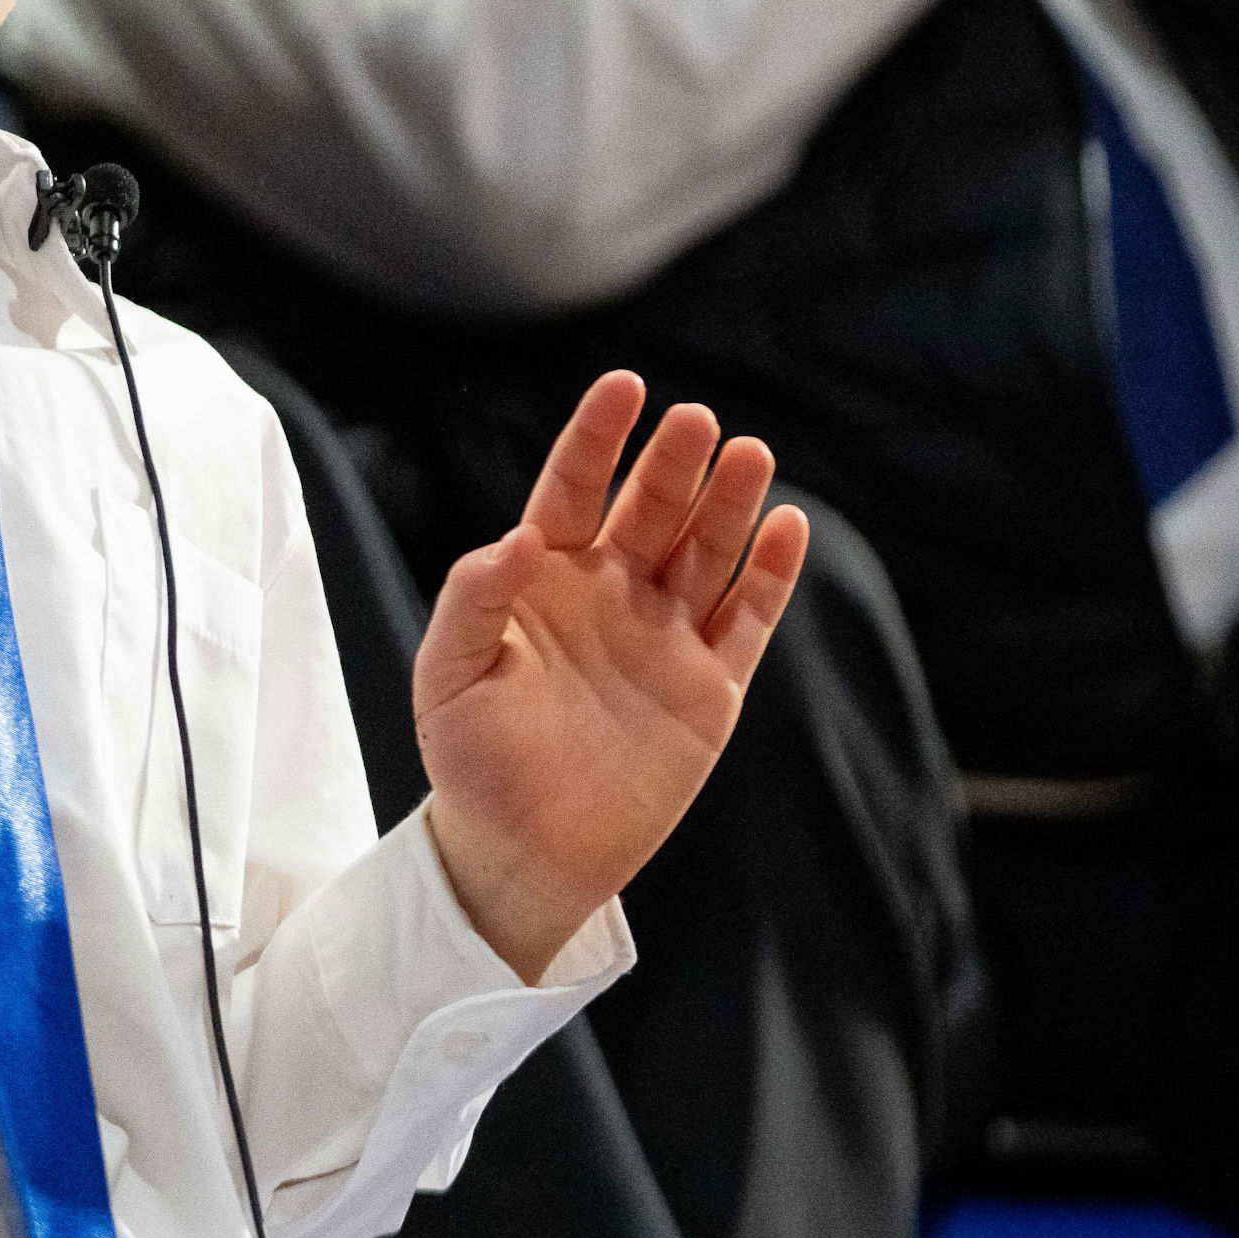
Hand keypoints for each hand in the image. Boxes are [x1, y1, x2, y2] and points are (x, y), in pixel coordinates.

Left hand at [410, 373, 807, 975]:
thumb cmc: (471, 759)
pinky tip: (788, 528)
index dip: (597, 436)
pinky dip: (771, 576)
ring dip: (730, 504)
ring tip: (752, 453)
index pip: (572, 488)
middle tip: (697, 421)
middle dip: (673, 463)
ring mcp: (664, 637)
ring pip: (706, 552)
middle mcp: (610, 594)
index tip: (625, 385)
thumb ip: (474, 601)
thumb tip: (518, 538)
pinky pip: (748, 621)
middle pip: (650, 510)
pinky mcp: (709, 689)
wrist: (522, 852)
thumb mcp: (450, 675)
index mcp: (544, 579)